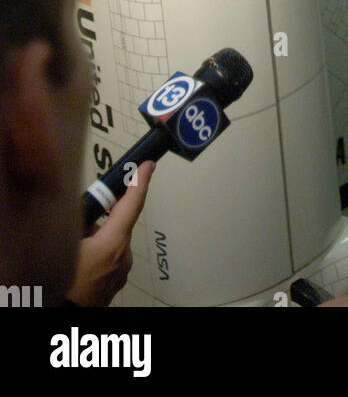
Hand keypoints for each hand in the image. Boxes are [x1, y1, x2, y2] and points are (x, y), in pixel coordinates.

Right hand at [67, 160, 155, 305]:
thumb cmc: (63, 285)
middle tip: (84, 217)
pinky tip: (80, 260)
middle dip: (103, 217)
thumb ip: (77, 223)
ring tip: (75, 245)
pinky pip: (109, 260)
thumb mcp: (64, 244)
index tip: (149, 165)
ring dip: (98, 238)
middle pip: (118, 224)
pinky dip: (98, 254)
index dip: (140, 181)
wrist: (65, 316)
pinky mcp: (114, 285)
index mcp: (114, 243)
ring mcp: (120, 273)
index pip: (132, 205)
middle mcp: (123, 257)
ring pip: (112, 243)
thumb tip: (81, 209)